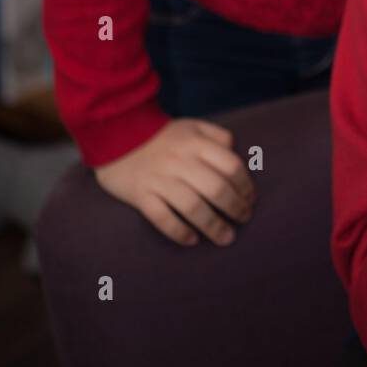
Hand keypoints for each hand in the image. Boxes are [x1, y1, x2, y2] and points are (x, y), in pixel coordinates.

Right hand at [93, 118, 256, 245]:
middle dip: (235, 208)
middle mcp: (180, 161)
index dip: (245, 185)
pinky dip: (179, 231)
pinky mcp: (140, 194)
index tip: (250, 199)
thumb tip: (238, 154)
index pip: (230, 166)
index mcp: (195, 143)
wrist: (116, 133)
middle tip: (244, 219)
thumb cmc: (162, 136)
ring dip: (213, 226)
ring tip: (226, 237)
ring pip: (192, 207)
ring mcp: (159, 179)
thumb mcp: (192, 126)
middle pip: (216, 189)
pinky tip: (192, 240)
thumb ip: (217, 136)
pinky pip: (162, 217)